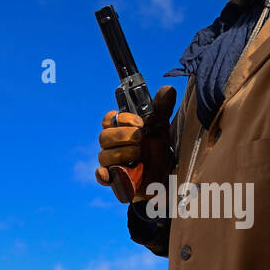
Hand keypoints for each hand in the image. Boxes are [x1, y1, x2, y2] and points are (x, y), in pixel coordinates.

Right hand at [96, 85, 176, 200]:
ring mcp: (110, 162)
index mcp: (120, 129)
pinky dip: (103, 175)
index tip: (140, 123)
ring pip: (104, 155)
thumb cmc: (158, 151)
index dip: (123, 119)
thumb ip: (162, 110)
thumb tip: (168, 89)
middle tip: (141, 140)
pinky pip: (101, 176)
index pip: (110, 118)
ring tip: (140, 157)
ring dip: (123, 154)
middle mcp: (112, 145)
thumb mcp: (162, 129)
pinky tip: (108, 173)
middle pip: (104, 136)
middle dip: (124, 136)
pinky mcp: (113, 179)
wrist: (164, 177)